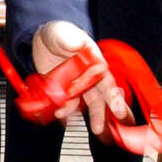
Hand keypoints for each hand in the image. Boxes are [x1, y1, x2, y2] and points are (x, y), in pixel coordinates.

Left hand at [32, 20, 130, 134]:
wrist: (43, 40)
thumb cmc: (59, 34)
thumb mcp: (62, 33)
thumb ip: (69, 38)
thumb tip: (76, 44)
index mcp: (96, 63)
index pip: (108, 82)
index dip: (114, 97)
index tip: (118, 110)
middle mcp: (89, 78)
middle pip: (99, 99)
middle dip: (100, 115)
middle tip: (99, 129)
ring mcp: (76, 86)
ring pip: (83, 105)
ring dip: (76, 113)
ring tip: (63, 116)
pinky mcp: (63, 92)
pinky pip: (66, 105)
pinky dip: (64, 112)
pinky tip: (59, 116)